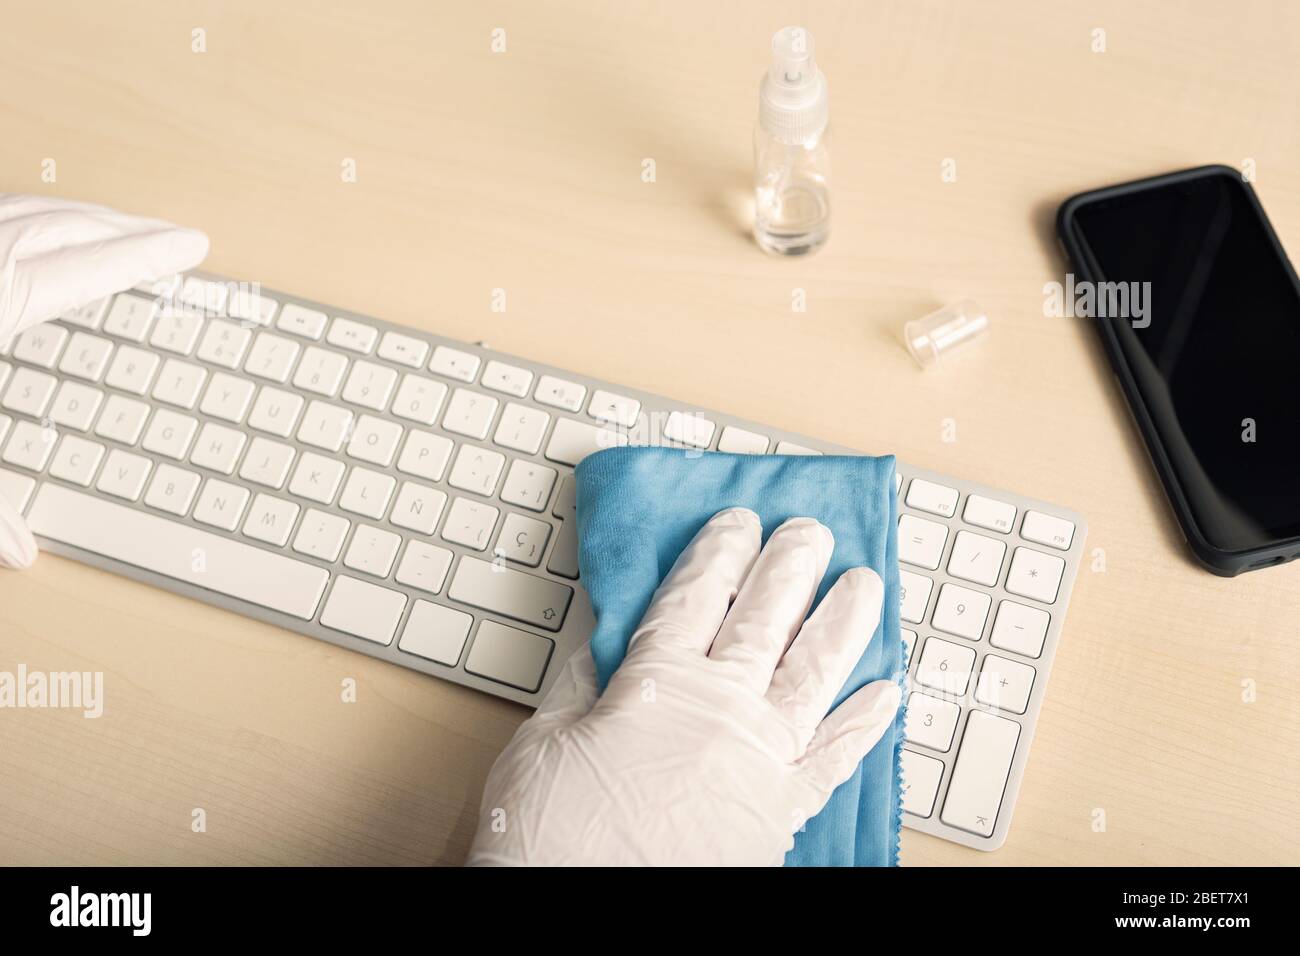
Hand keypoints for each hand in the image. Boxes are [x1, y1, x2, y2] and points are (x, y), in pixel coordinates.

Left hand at [0, 194, 207, 567]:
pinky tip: (43, 234)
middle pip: (74, 225)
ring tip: (120, 229)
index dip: (150, 255)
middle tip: (175, 236)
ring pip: (37, 207)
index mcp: (3, 301)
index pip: (95, 266)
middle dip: (132, 227)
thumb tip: (20, 556)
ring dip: (87, 215)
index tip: (194, 244)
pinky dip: (39, 216)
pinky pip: (5, 210)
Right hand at [467, 507, 899, 865]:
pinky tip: (887, 691)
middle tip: (810, 531)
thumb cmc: (550, 835)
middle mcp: (721, 708)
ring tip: (864, 584)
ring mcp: (761, 758)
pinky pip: (836, 759)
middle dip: (790, 567)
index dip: (718, 553)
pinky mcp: (783, 811)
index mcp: (659, 682)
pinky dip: (865, 725)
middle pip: (764, 619)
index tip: (737, 523)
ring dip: (843, 623)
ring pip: (816, 673)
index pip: (696, 596)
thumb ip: (580, 680)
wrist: (584, 913)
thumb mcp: (543, 742)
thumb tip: (603, 632)